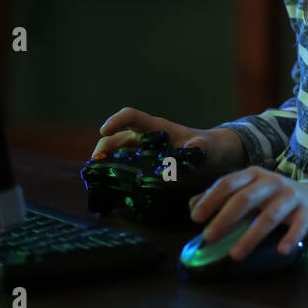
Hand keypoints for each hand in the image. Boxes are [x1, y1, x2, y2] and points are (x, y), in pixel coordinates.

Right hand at [91, 106, 246, 170]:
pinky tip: (112, 190)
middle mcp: (146, 138)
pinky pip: (125, 167)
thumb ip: (199, 148)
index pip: (132, 117)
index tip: (104, 130)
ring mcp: (144, 152)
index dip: (116, 121)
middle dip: (102, 149)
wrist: (213, 156)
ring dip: (105, 164)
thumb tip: (191, 150)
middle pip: (116, 138)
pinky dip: (115, 175)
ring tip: (96, 180)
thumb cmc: (208, 146)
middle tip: (94, 167)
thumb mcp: (206, 147)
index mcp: (157, 127)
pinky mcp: (145, 166)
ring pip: (117, 153)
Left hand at [189, 166, 307, 258]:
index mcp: (253, 175)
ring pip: (270, 215)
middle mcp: (271, 182)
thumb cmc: (272, 198)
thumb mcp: (248, 191)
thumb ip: (221, 197)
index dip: (211, 199)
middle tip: (209, 238)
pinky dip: (290, 238)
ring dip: (251, 236)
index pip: (228, 183)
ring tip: (235, 255)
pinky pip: (298, 226)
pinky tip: (281, 251)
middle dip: (225, 218)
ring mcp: (290, 196)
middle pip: (245, 198)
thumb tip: (193, 206)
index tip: (196, 218)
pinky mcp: (306, 212)